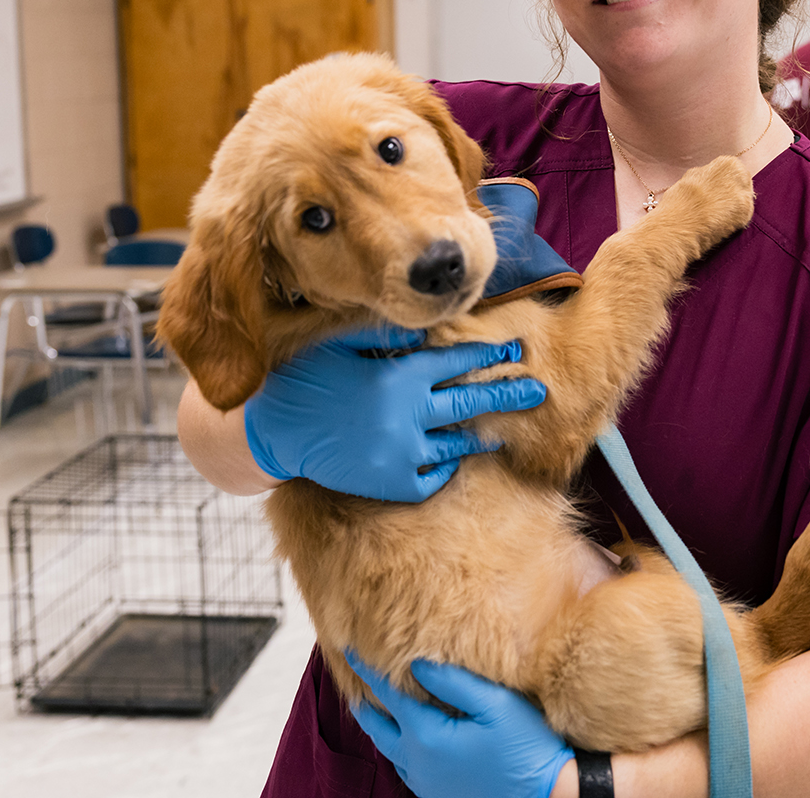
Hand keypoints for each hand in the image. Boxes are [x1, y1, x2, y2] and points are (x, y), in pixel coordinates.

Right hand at [243, 326, 546, 501]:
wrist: (272, 433)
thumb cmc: (305, 379)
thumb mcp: (340, 343)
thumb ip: (383, 334)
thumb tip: (423, 327)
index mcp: (399, 378)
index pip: (456, 364)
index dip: (488, 356)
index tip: (514, 350)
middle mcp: (407, 416)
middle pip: (470, 404)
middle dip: (506, 395)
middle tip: (537, 391)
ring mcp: (401, 454)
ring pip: (455, 444)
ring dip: (479, 436)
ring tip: (499, 433)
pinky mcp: (389, 483)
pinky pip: (431, 479)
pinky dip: (442, 468)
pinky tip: (448, 457)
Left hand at [348, 652, 573, 797]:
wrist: (547, 796)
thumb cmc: (526, 748)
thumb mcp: (496, 705)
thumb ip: (453, 682)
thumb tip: (417, 663)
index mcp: (428, 737)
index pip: (388, 695)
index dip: (367, 670)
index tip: (349, 649)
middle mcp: (418, 762)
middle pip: (376, 726)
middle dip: (364, 700)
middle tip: (354, 676)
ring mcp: (425, 782)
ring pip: (388, 748)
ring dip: (379, 722)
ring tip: (375, 700)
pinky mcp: (437, 792)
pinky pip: (404, 763)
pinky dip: (396, 742)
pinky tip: (406, 731)